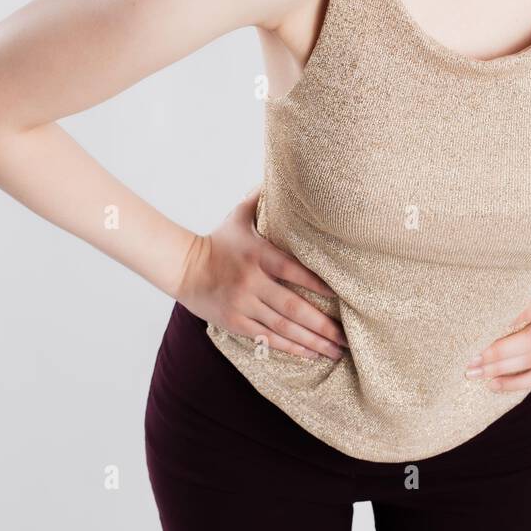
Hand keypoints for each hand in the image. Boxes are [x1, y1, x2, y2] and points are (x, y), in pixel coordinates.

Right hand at [175, 185, 348, 360]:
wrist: (183, 268)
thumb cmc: (217, 242)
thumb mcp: (238, 217)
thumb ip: (259, 199)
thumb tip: (275, 177)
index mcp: (259, 255)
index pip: (294, 271)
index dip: (318, 284)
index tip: (342, 297)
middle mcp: (253, 282)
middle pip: (294, 308)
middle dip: (324, 325)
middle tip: (347, 337)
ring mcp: (244, 305)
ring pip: (284, 328)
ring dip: (312, 342)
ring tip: (336, 351)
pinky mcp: (236, 322)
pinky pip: (268, 339)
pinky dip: (291, 347)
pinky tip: (310, 353)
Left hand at [464, 267, 530, 390]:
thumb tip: (496, 258)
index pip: (525, 306)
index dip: (501, 316)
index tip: (475, 323)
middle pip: (523, 341)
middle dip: (493, 352)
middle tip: (466, 358)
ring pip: (528, 361)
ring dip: (498, 369)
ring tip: (472, 372)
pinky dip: (516, 383)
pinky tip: (494, 384)